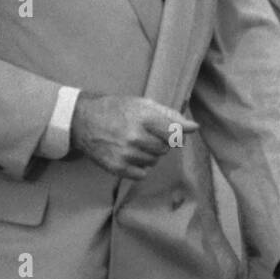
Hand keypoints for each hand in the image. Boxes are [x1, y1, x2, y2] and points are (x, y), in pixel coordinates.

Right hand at [71, 93, 197, 179]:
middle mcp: (136, 137)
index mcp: (145, 118)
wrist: (85, 120)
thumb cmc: (118, 110)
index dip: (175, 134)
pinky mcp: (117, 168)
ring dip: (148, 154)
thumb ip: (171, 116)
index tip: (171, 133)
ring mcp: (126, 154)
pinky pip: (142, 174)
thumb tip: (194, 128)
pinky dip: (139, 167)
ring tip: (134, 143)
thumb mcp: (144, 104)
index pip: (175, 134)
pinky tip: (128, 155)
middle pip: (165, 149)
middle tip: (144, 134)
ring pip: (154, 162)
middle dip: (159, 142)